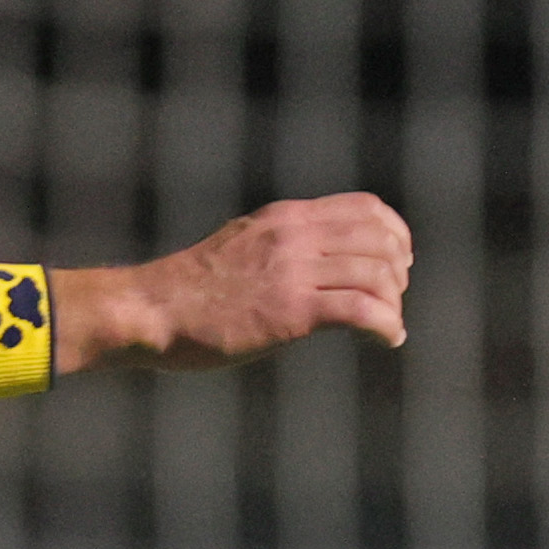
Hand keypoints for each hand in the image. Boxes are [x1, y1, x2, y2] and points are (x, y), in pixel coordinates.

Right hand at [66, 194, 413, 372]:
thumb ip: (280, 245)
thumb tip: (313, 261)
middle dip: (398, 271)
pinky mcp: (290, 310)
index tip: (397, 262)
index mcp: (285, 217)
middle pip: (380, 239)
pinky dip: (386, 326)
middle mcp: (295, 236)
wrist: (150, 309)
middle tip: (393, 299)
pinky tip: (387, 340)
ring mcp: (293, 272)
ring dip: (394, 304)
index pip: (365, 208)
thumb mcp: (241, 245)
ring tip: (389, 326)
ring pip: (377, 275)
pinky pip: (361, 310)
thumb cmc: (189, 289)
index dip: (395, 234)